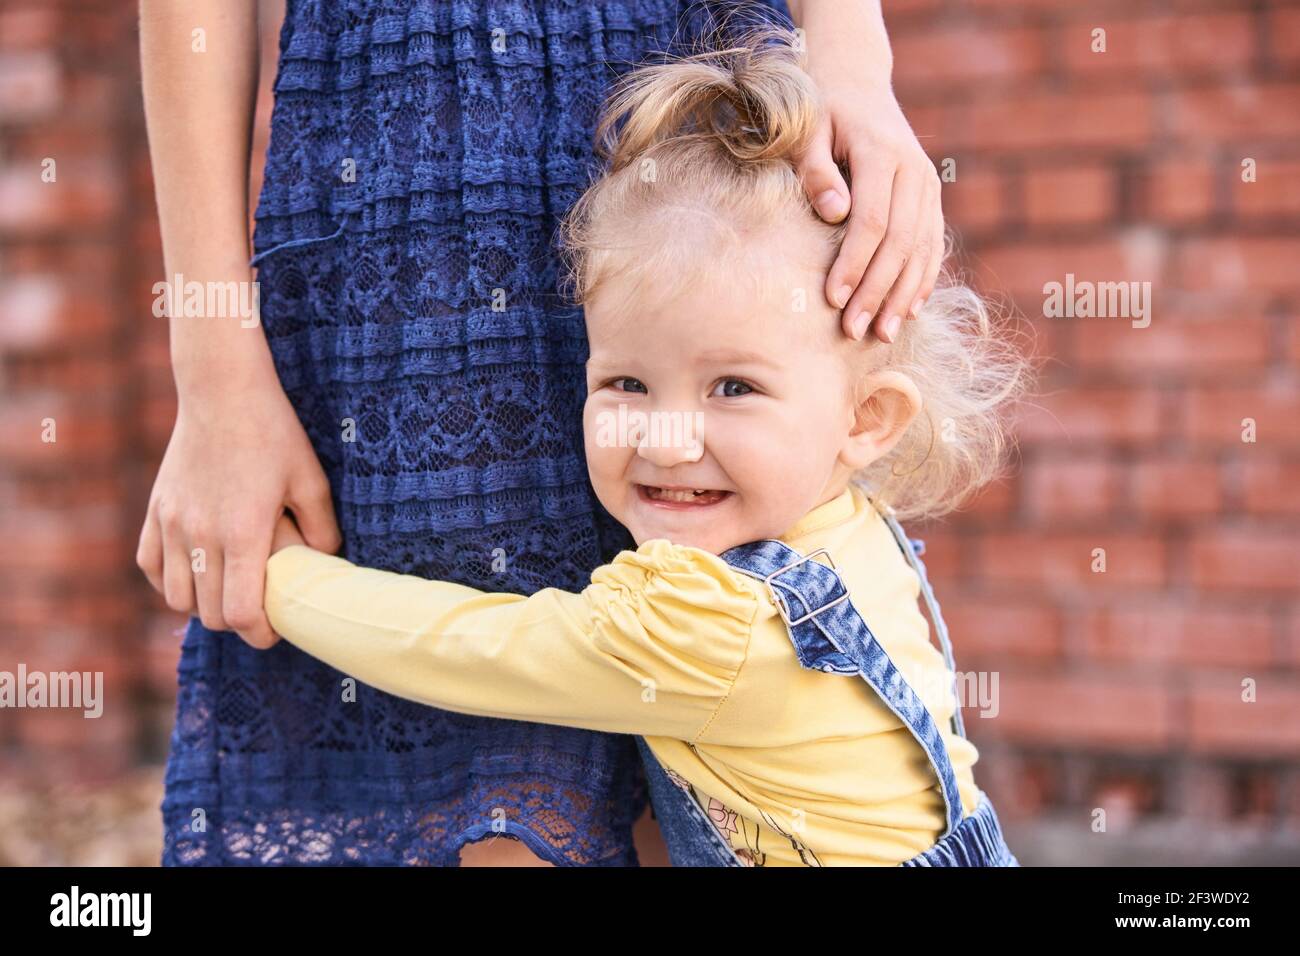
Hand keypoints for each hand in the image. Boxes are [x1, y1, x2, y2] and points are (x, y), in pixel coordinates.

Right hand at [136, 376, 341, 648]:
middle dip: (238, 622)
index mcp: (244, 533)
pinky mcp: (156, 510)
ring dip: (203, 605)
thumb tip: (325, 564)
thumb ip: (322, 529)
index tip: (275, 630)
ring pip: (177, 597)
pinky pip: (150, 566)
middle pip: (211, 614)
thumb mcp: (311, 480)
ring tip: (227, 592)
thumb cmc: (274, 433)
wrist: (222, 392)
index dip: (260, 634)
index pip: (242, 613)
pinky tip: (194, 573)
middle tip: (259, 611)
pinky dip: (170, 580)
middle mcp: (202, 535)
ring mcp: (173, 523)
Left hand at [795, 17, 943, 343]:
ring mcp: (929, 186)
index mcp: (884, 154)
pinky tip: (909, 310)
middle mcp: (915, 171)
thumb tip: (833, 215)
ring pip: (922, 249)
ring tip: (882, 333)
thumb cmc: (823, 114)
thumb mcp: (808, 132)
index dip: (855, 263)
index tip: (832, 298)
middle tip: (853, 330)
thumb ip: (816, 171)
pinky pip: (933, 245)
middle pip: (900, 242)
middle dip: (877, 291)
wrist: (858, 86)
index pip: (873, 221)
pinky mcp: (932, 199)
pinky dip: (923, 279)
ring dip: (903, 295)